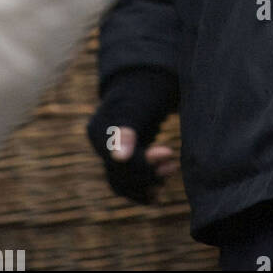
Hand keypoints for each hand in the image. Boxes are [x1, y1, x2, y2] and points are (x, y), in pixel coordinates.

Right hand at [86, 67, 178, 203]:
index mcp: (101, 126)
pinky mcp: (118, 161)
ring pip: (120, 183)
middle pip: (119, 173)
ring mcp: (107, 153)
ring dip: (145, 184)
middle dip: (148, 172)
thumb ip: (129, 126)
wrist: (144, 80)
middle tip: (173, 164)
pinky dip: (140, 190)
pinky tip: (158, 192)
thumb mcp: (141, 100)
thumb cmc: (146, 86)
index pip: (119, 156)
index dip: (144, 160)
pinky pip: (124, 184)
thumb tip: (119, 157)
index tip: (169, 152)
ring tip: (170, 172)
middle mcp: (99, 143)